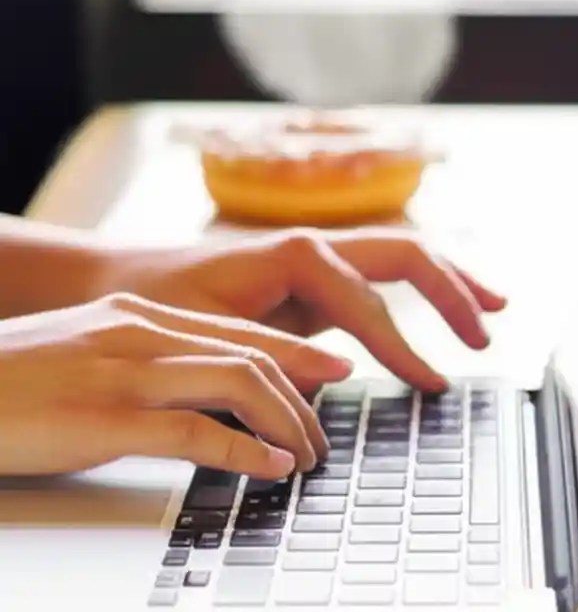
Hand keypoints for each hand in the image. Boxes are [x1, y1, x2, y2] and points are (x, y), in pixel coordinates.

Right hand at [0, 293, 350, 477]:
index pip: (240, 329)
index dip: (299, 351)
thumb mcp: (88, 356)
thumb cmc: (9, 383)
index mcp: (137, 316)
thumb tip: (203, 394)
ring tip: (306, 456)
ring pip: (241, 382)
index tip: (336, 370)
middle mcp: (139, 333)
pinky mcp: (104, 418)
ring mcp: (123, 373)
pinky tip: (269, 467)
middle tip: (325, 434)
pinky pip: (197, 431)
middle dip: (304, 396)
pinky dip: (246, 451)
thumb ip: (145, 363)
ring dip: (288, 423)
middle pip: (254, 353)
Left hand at [100, 229, 505, 392]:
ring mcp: (321, 258)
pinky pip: (387, 275)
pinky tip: (452, 305)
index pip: (367, 302)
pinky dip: (425, 287)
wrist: (122, 281)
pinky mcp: (320, 277)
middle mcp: (315, 245)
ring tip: (497, 308)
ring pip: (405, 256)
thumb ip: (271, 358)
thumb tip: (330, 385)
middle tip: (483, 336)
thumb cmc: (157, 306)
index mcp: (293, 254)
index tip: (430, 384)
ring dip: (453, 279)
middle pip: (405, 255)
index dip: (403, 346)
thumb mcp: (206, 337)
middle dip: (450, 293)